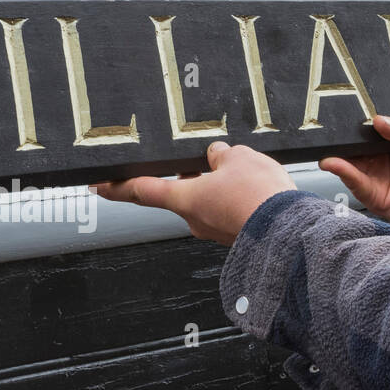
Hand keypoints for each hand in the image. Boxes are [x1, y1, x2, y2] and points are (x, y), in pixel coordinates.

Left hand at [90, 141, 296, 244]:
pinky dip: (234, 195)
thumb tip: (218, 155)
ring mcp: (214, 230)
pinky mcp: (234, 234)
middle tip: (191, 161)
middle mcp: (194, 218)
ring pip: (207, 200)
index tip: (98, 185)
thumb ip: (222, 155)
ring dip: (215, 184)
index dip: (116, 187)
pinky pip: (227, 209)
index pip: (140, 190)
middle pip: (178, 192)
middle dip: (185, 176)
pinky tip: (252, 185)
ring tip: (239, 168)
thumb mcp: (239, 158)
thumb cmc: (261, 198)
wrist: (291, 231)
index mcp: (184, 198)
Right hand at [319, 115, 389, 255]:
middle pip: (355, 147)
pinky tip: (335, 163)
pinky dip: (342, 172)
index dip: (363, 125)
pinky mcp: (372, 196)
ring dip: (338, 154)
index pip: (371, 133)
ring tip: (331, 144)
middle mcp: (379, 163)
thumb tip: (379, 120)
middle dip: (346, 138)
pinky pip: (354, 182)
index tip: (357, 115)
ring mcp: (374, 179)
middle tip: (340, 128)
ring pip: (349, 164)